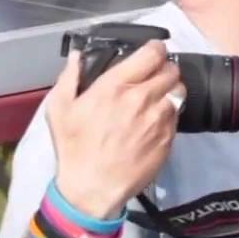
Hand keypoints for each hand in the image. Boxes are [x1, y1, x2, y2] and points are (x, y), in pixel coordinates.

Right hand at [47, 41, 182, 219]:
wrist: (92, 188)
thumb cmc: (74, 148)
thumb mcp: (60, 110)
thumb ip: (70, 77)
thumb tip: (78, 55)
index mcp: (116, 87)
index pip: (152, 53)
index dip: (155, 49)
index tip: (151, 52)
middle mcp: (142, 98)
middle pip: (171, 69)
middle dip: (164, 69)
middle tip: (153, 76)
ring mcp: (159, 118)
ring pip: (178, 90)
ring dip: (170, 90)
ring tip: (157, 97)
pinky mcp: (169, 136)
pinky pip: (177, 114)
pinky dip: (170, 112)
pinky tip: (156, 119)